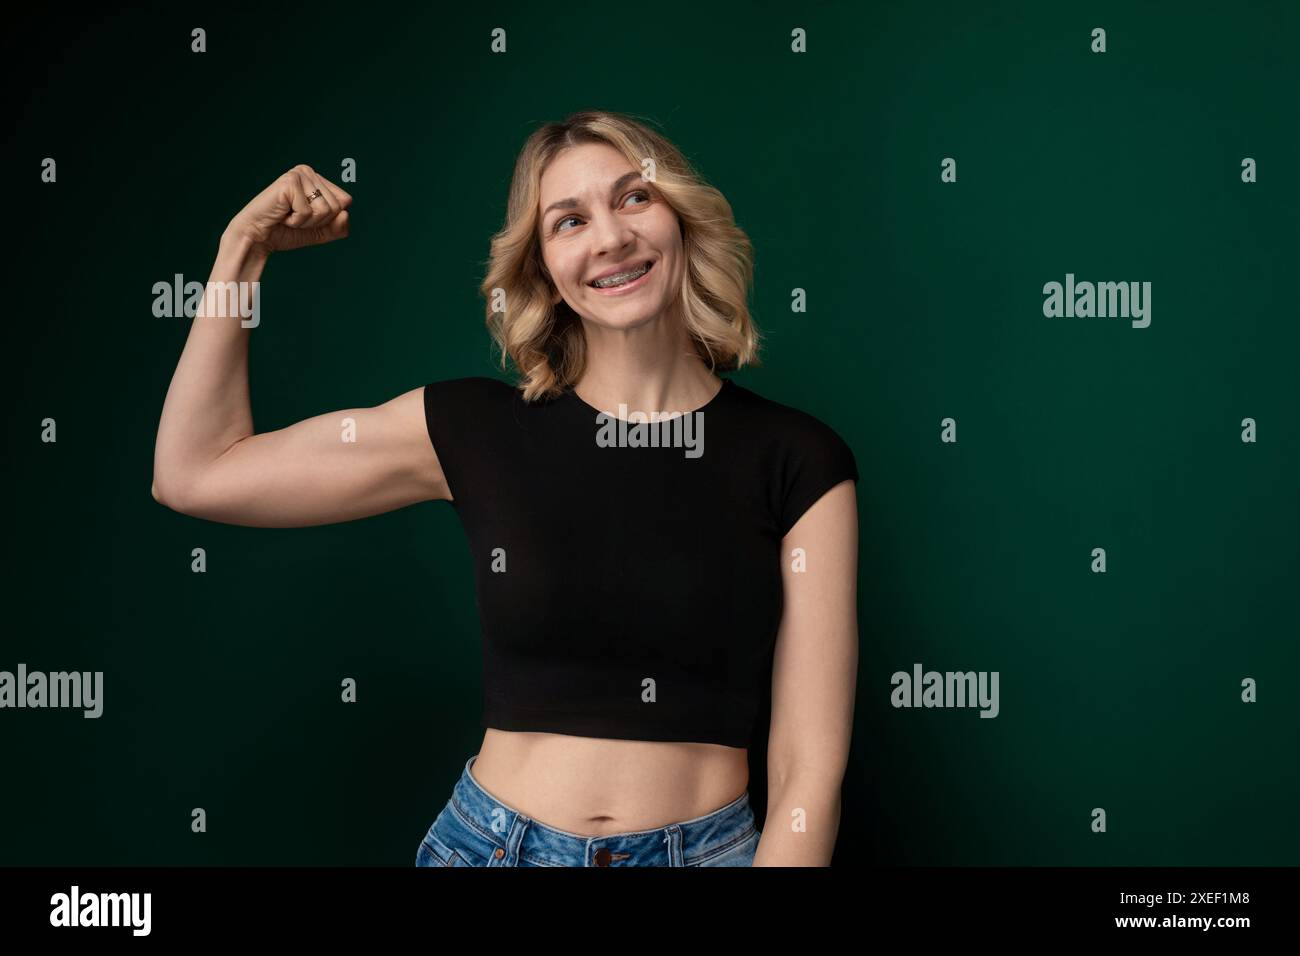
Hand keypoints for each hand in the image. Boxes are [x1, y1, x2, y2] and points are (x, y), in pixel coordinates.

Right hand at [224, 164, 351, 254]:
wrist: (258, 238)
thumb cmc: (285, 232)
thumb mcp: (319, 232)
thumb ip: (338, 227)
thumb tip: (346, 214)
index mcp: (317, 179)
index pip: (346, 201)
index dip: (330, 218)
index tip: (307, 217)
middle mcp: (308, 171)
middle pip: (337, 206)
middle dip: (317, 221)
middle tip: (294, 217)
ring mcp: (298, 174)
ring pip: (325, 209)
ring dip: (306, 221)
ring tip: (288, 216)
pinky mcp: (289, 182)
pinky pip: (308, 211)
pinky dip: (296, 221)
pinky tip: (281, 215)